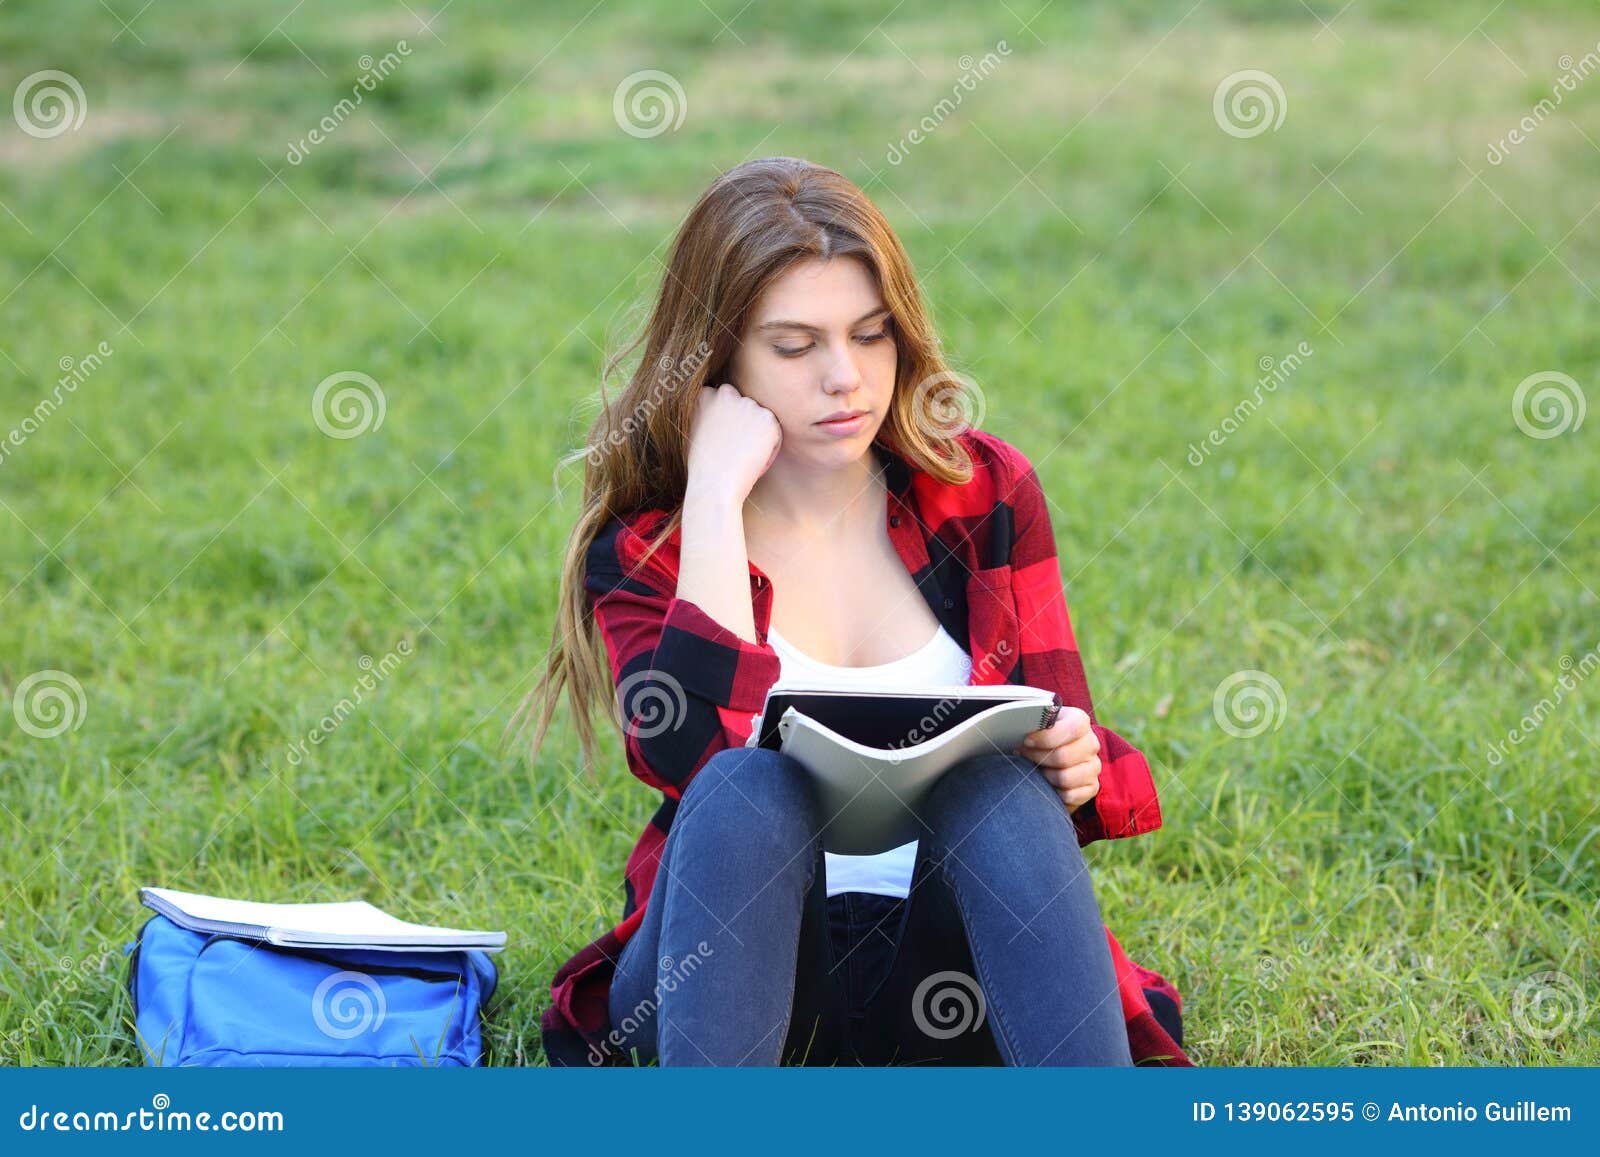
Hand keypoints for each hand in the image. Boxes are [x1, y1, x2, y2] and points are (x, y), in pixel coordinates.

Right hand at [685, 382, 782, 504]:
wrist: (714, 486)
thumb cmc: (703, 469)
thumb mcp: (695, 433)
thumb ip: (707, 415)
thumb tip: (723, 414)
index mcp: (704, 394)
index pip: (722, 398)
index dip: (726, 419)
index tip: (723, 438)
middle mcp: (726, 393)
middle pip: (744, 405)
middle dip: (744, 421)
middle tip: (735, 449)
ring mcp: (747, 404)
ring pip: (760, 419)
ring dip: (757, 436)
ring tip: (741, 459)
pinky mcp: (767, 418)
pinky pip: (775, 434)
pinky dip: (770, 450)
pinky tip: (753, 462)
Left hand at [1012, 706, 1099, 813]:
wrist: (1045, 757)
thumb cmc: (1036, 738)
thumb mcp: (1034, 726)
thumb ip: (1029, 724)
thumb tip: (1015, 727)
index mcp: (1080, 722)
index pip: (1074, 727)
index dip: (1048, 736)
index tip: (1026, 741)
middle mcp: (1091, 744)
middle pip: (1064, 756)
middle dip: (1037, 758)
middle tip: (1023, 756)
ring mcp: (1093, 767)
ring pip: (1066, 778)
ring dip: (1044, 776)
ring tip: (1034, 770)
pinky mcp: (1092, 787)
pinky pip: (1070, 795)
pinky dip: (1053, 793)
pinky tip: (1046, 784)